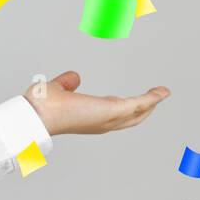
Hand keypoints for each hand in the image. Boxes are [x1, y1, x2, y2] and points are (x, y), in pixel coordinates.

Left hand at [23, 70, 169, 135]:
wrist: (37, 114)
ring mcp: (109, 118)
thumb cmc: (41, 107)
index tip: (134, 100)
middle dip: (145, 108)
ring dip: (152, 102)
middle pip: (131, 118)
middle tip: (156, 97)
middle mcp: (101, 122)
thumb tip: (74, 77)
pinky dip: (152, 98)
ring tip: (162, 93)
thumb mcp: (58, 90)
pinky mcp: (113, 110)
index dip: (124, 107)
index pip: (112, 114)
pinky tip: (160, 91)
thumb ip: (67, 83)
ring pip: (138, 112)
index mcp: (90, 117)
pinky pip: (139, 104)